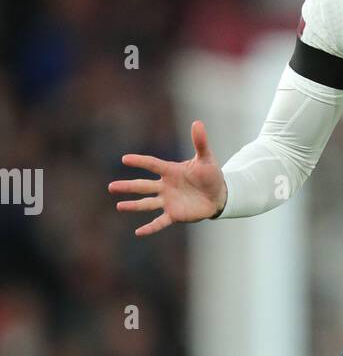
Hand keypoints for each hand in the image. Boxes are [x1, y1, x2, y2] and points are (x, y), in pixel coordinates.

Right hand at [108, 120, 226, 235]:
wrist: (218, 194)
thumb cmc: (210, 174)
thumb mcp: (206, 158)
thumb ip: (200, 142)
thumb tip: (197, 122)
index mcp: (171, 171)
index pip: (152, 164)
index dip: (140, 161)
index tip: (125, 159)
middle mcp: (166, 186)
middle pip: (143, 186)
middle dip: (128, 186)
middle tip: (111, 186)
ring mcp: (168, 201)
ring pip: (147, 203)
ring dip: (134, 205)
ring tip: (119, 206)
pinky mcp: (175, 215)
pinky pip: (160, 222)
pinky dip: (150, 228)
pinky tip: (138, 232)